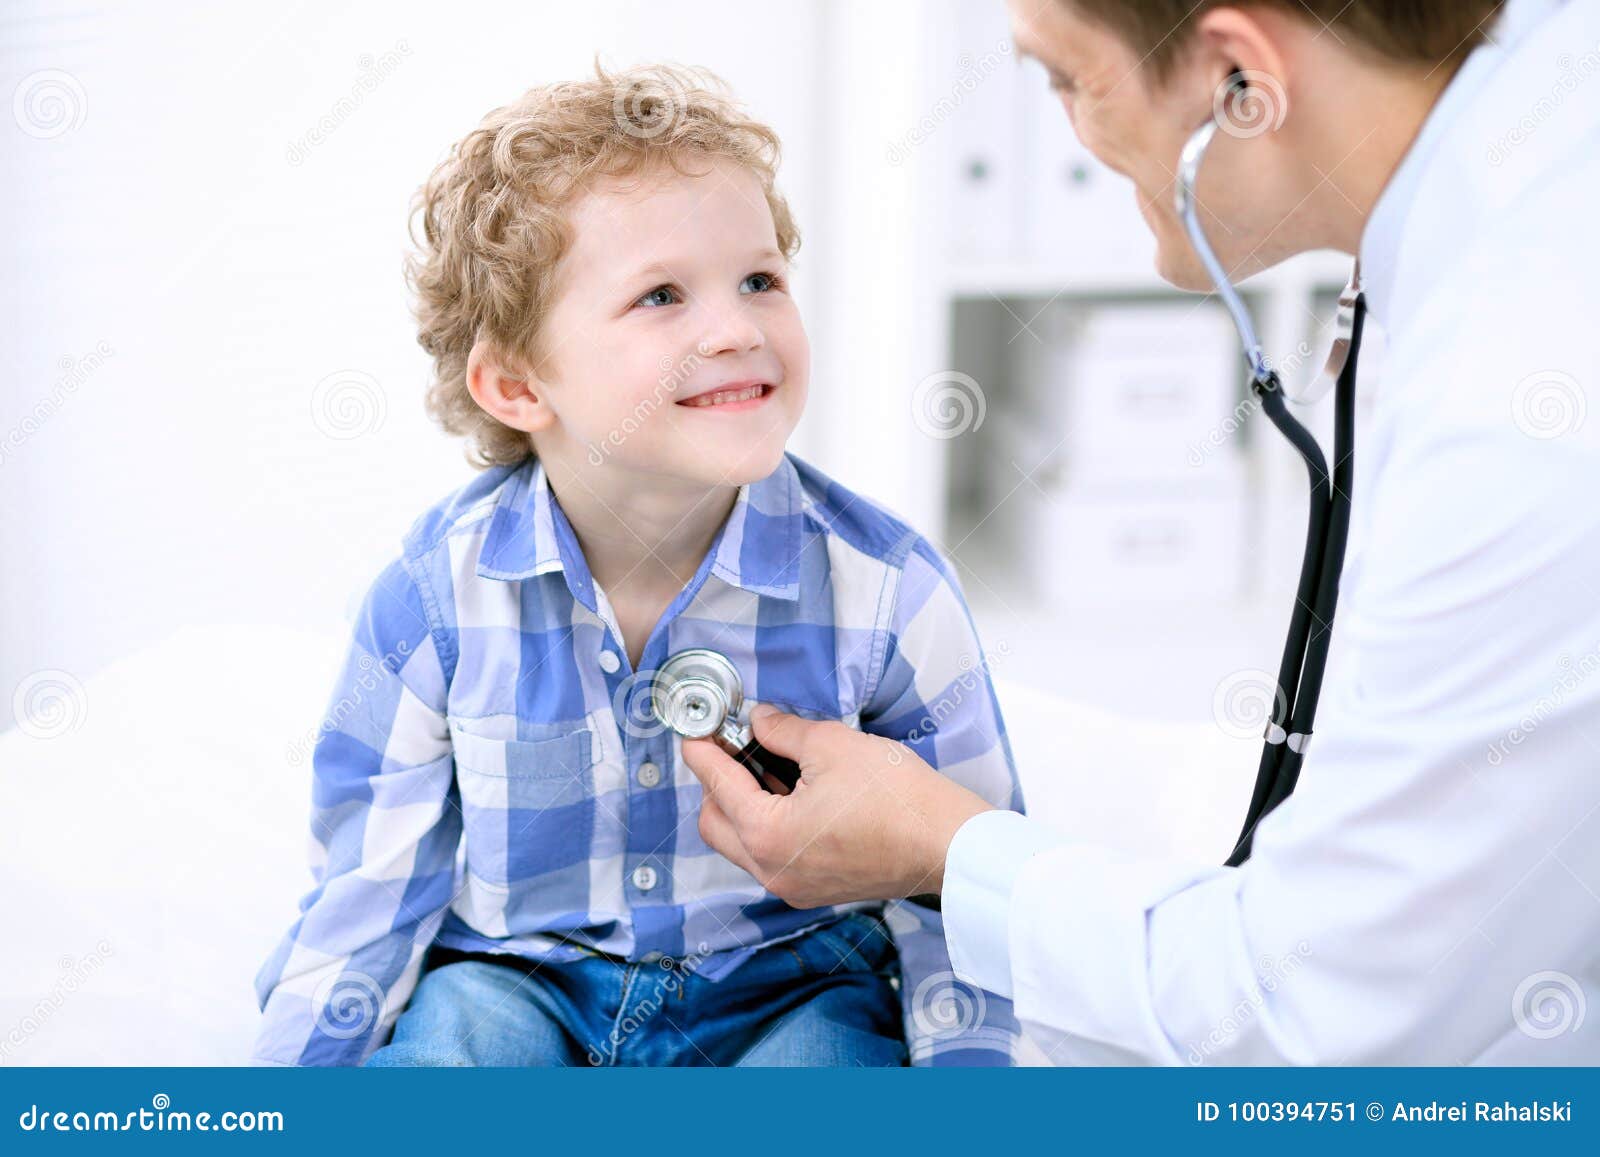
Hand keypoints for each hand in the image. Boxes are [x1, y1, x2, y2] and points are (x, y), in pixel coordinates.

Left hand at [680, 705, 994, 908]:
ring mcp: (794, 886)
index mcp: (767, 835)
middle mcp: (771, 870)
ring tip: (771, 767)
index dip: (703, 751)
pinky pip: (773, 856)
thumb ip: (783, 731)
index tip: (696, 731)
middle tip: (736, 746)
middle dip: (718, 784)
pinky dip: (771, 826)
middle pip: (716, 824)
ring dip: (745, 806)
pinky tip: (797, 794)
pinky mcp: (816, 889)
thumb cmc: (897, 798)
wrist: (947, 844)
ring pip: (742, 844)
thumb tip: (760, 721)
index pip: (716, 785)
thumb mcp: (832, 745)